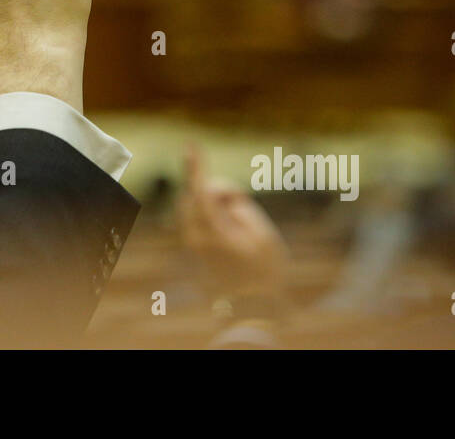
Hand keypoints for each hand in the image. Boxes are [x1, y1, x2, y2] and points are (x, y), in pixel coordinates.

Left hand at [178, 147, 289, 290]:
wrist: (252, 308)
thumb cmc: (263, 270)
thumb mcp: (261, 232)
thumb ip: (238, 204)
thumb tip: (219, 194)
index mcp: (212, 231)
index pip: (200, 190)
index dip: (196, 165)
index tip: (191, 145)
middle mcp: (194, 236)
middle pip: (196, 193)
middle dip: (215, 188)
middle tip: (241, 203)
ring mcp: (191, 243)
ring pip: (195, 205)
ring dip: (213, 202)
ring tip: (239, 224)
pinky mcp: (193, 247)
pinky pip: (197, 218)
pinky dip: (210, 212)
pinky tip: (230, 229)